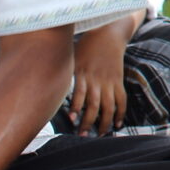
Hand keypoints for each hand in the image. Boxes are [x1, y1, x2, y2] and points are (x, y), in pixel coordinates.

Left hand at [69, 20, 133, 135]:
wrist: (109, 33)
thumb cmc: (86, 45)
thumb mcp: (72, 57)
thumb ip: (65, 73)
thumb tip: (48, 87)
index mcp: (83, 74)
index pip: (80, 93)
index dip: (76, 106)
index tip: (71, 119)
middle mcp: (97, 80)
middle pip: (95, 105)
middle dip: (89, 121)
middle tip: (82, 135)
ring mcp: (110, 82)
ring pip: (109, 106)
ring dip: (104, 122)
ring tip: (99, 134)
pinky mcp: (118, 81)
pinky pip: (121, 100)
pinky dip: (121, 113)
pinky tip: (117, 124)